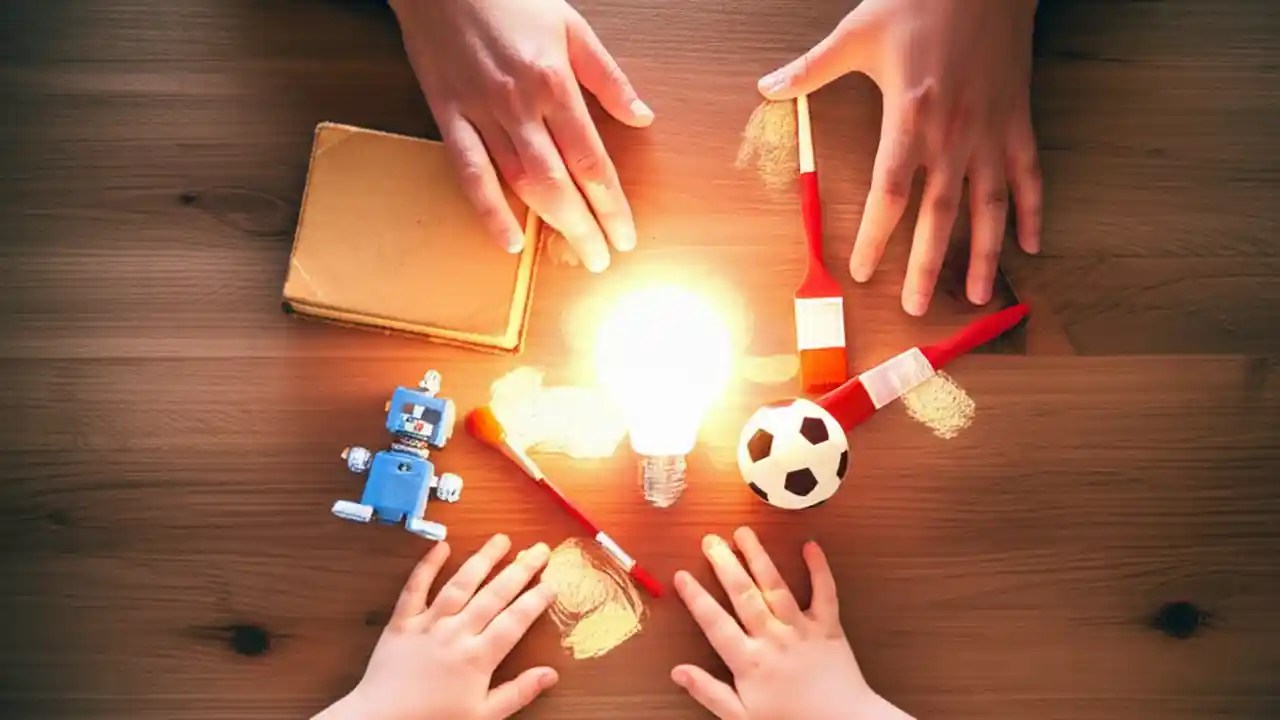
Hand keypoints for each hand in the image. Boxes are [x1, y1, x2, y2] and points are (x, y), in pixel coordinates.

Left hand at [316, 535, 557, 719]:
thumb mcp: (482, 716)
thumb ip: (517, 693)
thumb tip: (551, 674)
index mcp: (479, 657)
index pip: (515, 621)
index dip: (536, 600)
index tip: (552, 584)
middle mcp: (456, 633)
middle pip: (494, 595)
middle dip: (520, 570)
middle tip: (539, 550)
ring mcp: (428, 624)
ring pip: (460, 584)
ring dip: (482, 559)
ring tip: (501, 539)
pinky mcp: (402, 622)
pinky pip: (415, 588)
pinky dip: (427, 566)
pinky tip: (441, 546)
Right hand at [390, 0, 652, 271]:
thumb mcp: (571, 26)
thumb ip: (607, 77)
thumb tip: (642, 117)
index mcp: (555, 83)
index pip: (592, 161)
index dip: (612, 205)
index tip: (627, 236)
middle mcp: (520, 105)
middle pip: (560, 182)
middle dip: (586, 228)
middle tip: (603, 262)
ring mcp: (481, 112)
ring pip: (520, 182)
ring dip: (550, 224)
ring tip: (572, 256)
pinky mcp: (447, 114)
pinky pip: (469, 170)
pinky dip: (487, 209)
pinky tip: (509, 241)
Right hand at [672, 527, 910, 719]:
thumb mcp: (742, 718)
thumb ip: (709, 692)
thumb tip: (677, 671)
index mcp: (749, 662)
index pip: (716, 624)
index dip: (697, 599)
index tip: (681, 575)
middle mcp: (773, 640)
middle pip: (744, 596)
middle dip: (725, 565)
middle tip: (710, 540)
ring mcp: (801, 630)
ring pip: (776, 587)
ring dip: (759, 557)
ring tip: (744, 533)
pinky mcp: (828, 627)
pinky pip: (825, 593)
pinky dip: (819, 569)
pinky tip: (810, 546)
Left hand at [759, 0, 1041, 315]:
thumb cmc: (918, 1)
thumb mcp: (856, 33)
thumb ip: (811, 68)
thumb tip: (766, 88)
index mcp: (910, 118)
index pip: (890, 193)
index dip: (876, 237)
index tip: (862, 270)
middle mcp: (953, 134)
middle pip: (938, 214)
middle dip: (926, 264)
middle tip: (916, 306)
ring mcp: (991, 131)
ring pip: (990, 206)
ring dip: (984, 254)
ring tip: (978, 296)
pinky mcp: (1019, 120)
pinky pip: (1030, 175)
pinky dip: (1034, 211)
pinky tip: (1031, 246)